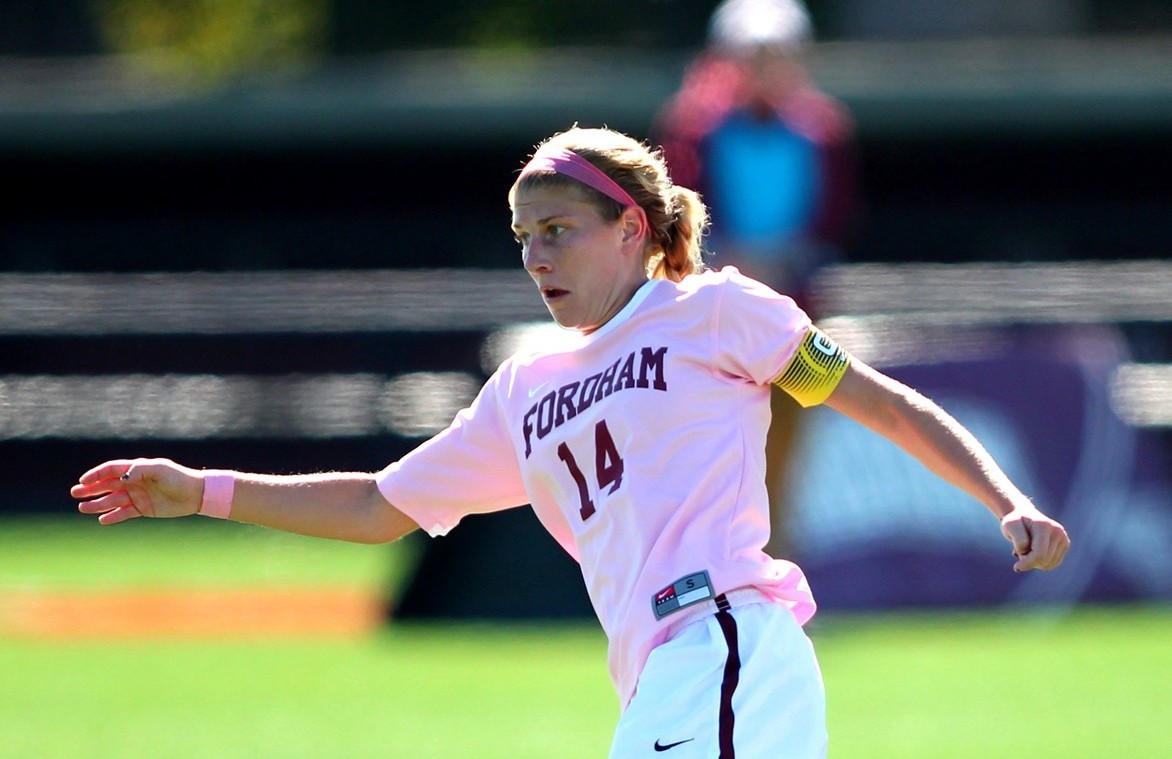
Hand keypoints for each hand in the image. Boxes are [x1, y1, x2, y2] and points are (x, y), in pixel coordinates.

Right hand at [72, 458, 203, 525]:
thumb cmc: (178, 478)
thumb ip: (139, 470)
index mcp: (137, 469)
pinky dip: (113, 516)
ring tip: (83, 508)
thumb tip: (121, 478)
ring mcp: (137, 496)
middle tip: (75, 493)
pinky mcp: (143, 509)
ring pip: (112, 500)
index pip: (111, 470)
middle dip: (91, 489)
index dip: (96, 474)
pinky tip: (102, 519)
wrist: (195, 494)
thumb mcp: (159, 469)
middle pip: (107, 485)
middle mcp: (134, 482)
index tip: (83, 480)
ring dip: (97, 504)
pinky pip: (124, 513)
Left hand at [1000, 508, 1069, 571]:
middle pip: (1044, 561)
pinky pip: (1053, 564)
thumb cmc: (1014, 521)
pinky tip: (1034, 553)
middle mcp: (1058, 531)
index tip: (1016, 566)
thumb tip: (1026, 552)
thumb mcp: (1009, 526)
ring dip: (1035, 562)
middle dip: (1029, 561)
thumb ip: (1018, 539)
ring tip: (1027, 550)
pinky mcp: (1065, 545)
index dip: (1027, 563)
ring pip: (1049, 565)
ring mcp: (1063, 538)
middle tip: (1019, 552)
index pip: (1039, 554)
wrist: (1023, 515)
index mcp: (1044, 525)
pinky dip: (1041, 563)